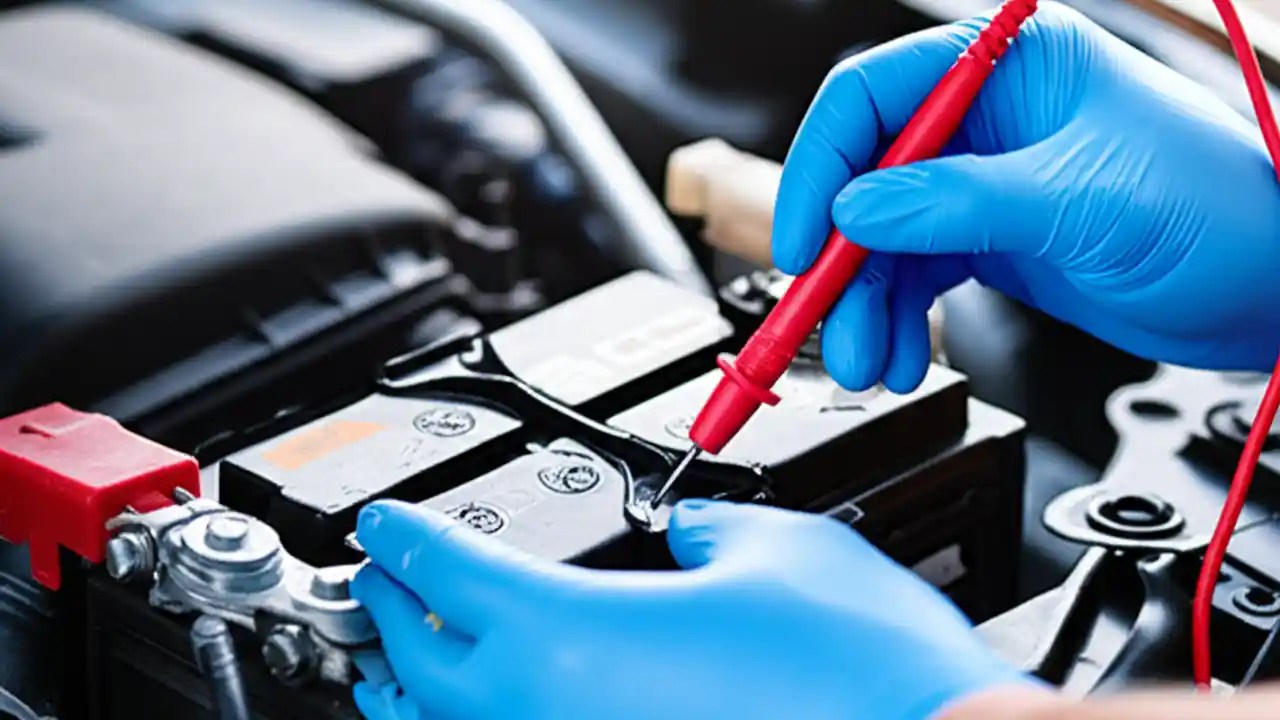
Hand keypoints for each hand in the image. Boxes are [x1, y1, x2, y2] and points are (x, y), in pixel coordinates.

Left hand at [348, 499, 1030, 719]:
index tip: (379, 524)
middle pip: (417, 662)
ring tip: (397, 665)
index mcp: (565, 636)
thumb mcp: (773, 548)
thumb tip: (681, 531)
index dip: (401, 538)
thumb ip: (700, 526)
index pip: (441, 573)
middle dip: (388, 609)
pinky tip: (499, 715)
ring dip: (411, 692)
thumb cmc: (861, 678)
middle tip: (379, 577)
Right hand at [772, 2, 1279, 392]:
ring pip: (882, 237)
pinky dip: (898, 319)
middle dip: (839, 258)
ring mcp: (983, 181)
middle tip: (824, 320)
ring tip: (868, 360)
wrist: (1273, 287)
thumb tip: (853, 212)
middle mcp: (985, 119)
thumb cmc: (1219, 209)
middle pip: (864, 177)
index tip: (803, 241)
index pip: (871, 97)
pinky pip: (914, 274)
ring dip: (864, 303)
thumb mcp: (1075, 200)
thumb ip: (953, 204)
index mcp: (1006, 67)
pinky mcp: (991, 238)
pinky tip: (900, 354)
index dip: (821, 168)